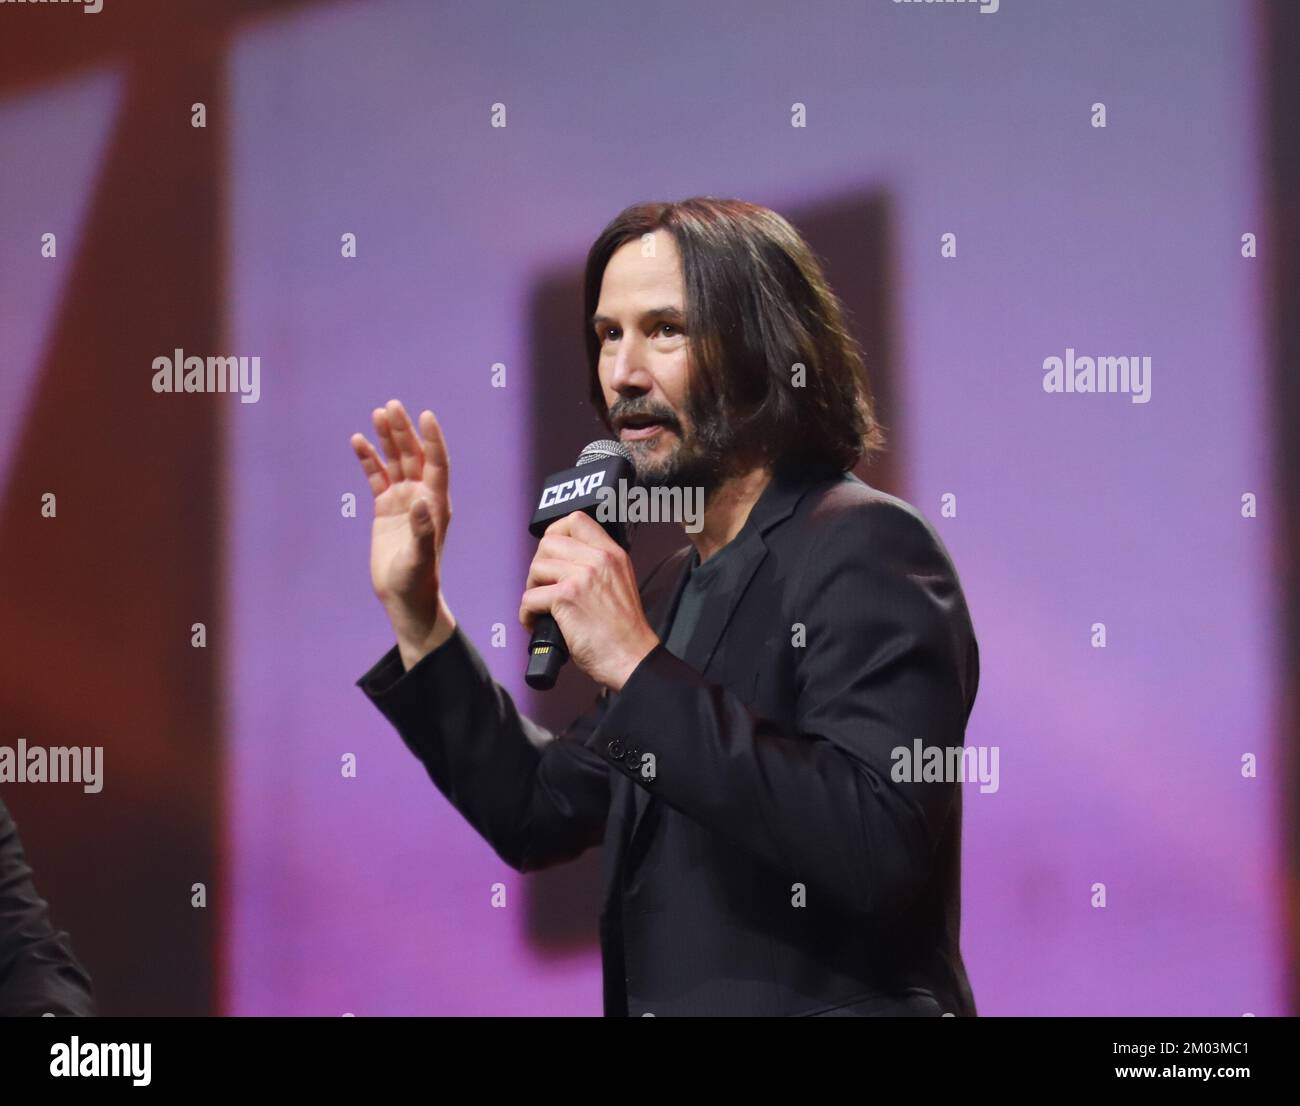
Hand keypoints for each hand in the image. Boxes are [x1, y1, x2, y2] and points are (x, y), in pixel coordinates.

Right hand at [350, 399, 455, 669]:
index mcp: (437, 503)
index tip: (425, 415)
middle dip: (404, 431)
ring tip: (378, 413)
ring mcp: (403, 500)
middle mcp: (422, 496)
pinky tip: (358, 441)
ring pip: (395, 461)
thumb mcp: (420, 556)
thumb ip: (422, 530)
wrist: (404, 596)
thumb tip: (420, 501)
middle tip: (392, 406)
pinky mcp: (385, 508)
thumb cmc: (418, 579)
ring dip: (387, 438)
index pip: (437, 463)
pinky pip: (376, 477)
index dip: (432, 439)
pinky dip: (368, 459)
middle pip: (414, 455)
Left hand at [519, 512, 659, 690]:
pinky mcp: (567, 597)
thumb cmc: (624, 632)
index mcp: (612, 554)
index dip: (555, 533)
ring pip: (536, 567)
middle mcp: (599, 559)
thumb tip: (560, 564)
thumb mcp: (620, 584)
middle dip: (538, 566)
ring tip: (541, 606)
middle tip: (543, 587)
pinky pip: (530, 597)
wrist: (632, 658)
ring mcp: (583, 576)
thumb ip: (596, 567)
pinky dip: (527, 614)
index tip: (551, 553)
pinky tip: (537, 623)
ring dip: (531, 589)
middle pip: (549, 542)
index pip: (576, 520)